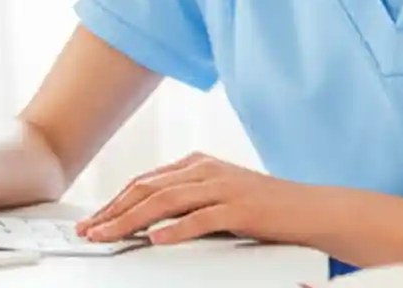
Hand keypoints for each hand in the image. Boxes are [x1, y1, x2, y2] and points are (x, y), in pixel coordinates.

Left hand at [75, 153, 317, 245]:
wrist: (312, 210)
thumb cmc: (263, 209)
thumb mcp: (217, 198)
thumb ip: (185, 203)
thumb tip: (146, 223)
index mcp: (196, 164)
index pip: (144, 182)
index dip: (114, 202)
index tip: (93, 220)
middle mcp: (205, 170)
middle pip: (147, 189)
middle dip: (113, 211)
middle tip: (90, 231)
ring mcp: (223, 186)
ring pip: (166, 201)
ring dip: (132, 221)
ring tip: (110, 236)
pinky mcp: (241, 207)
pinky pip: (202, 218)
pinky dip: (177, 229)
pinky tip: (157, 239)